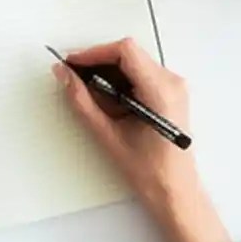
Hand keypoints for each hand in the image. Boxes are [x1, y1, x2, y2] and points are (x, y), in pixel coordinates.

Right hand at [52, 38, 229, 241]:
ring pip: (132, 62)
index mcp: (161, 92)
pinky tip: (109, 102)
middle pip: (128, 54)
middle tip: (75, 78)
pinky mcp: (170, 92)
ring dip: (108, 73)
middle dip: (98, 63)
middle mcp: (172, 84)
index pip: (125, 51)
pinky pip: (140, 73)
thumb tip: (65, 76)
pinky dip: (119, 81)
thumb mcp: (108, 135)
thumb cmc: (152, 172)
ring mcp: (173, 87)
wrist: (175, 191)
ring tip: (93, 97)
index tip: (73, 63)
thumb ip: (82, 101)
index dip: (94, 52)